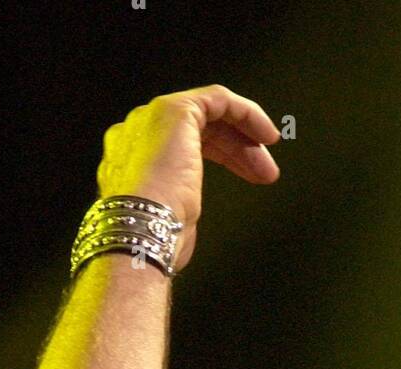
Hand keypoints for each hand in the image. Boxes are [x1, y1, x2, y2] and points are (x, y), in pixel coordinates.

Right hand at [96, 84, 280, 271]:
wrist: (141, 233)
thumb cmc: (155, 238)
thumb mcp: (169, 219)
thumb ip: (176, 203)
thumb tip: (185, 214)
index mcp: (131, 157)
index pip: (184, 145)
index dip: (222, 156)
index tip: (249, 175)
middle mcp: (138, 132)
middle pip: (200, 130)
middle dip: (237, 150)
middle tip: (265, 173)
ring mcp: (153, 118)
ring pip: (210, 115)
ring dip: (245, 138)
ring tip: (268, 168)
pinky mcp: (175, 110)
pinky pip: (218, 98)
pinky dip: (246, 112)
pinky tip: (266, 134)